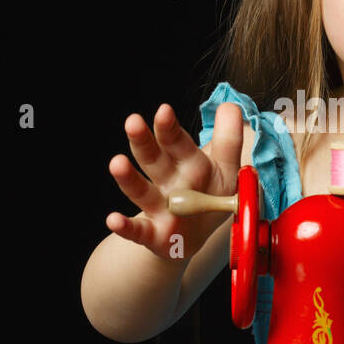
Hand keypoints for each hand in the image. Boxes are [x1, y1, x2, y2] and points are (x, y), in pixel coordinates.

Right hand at [104, 101, 243, 260]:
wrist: (196, 237)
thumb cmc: (209, 197)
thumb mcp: (227, 170)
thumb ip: (229, 139)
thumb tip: (230, 106)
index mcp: (187, 163)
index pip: (176, 142)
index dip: (170, 127)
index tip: (164, 110)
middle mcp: (168, 181)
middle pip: (153, 159)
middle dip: (143, 141)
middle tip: (133, 122)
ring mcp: (158, 207)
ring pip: (141, 190)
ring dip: (128, 178)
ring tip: (116, 163)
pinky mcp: (153, 234)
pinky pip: (137, 230)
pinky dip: (124, 226)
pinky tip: (113, 219)